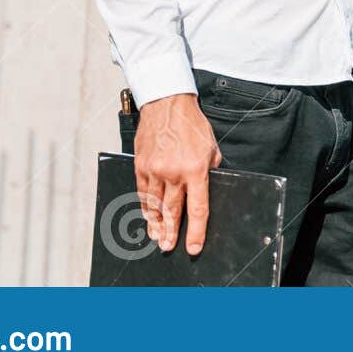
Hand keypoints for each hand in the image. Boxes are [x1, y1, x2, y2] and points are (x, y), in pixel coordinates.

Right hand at [134, 93, 220, 254]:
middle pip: (173, 212)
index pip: (198, 208)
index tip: (194, 246)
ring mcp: (155, 170)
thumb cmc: (191, 124)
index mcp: (196, 169)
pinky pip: (143, 193)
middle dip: (172, 233)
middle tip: (169, 247)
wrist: (167, 104)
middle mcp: (174, 173)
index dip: (196, 231)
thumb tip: (210, 184)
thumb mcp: (211, 146)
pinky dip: (145, 207)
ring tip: (157, 238)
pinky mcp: (142, 165)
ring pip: (155, 206)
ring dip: (156, 224)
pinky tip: (147, 216)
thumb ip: (210, 168)